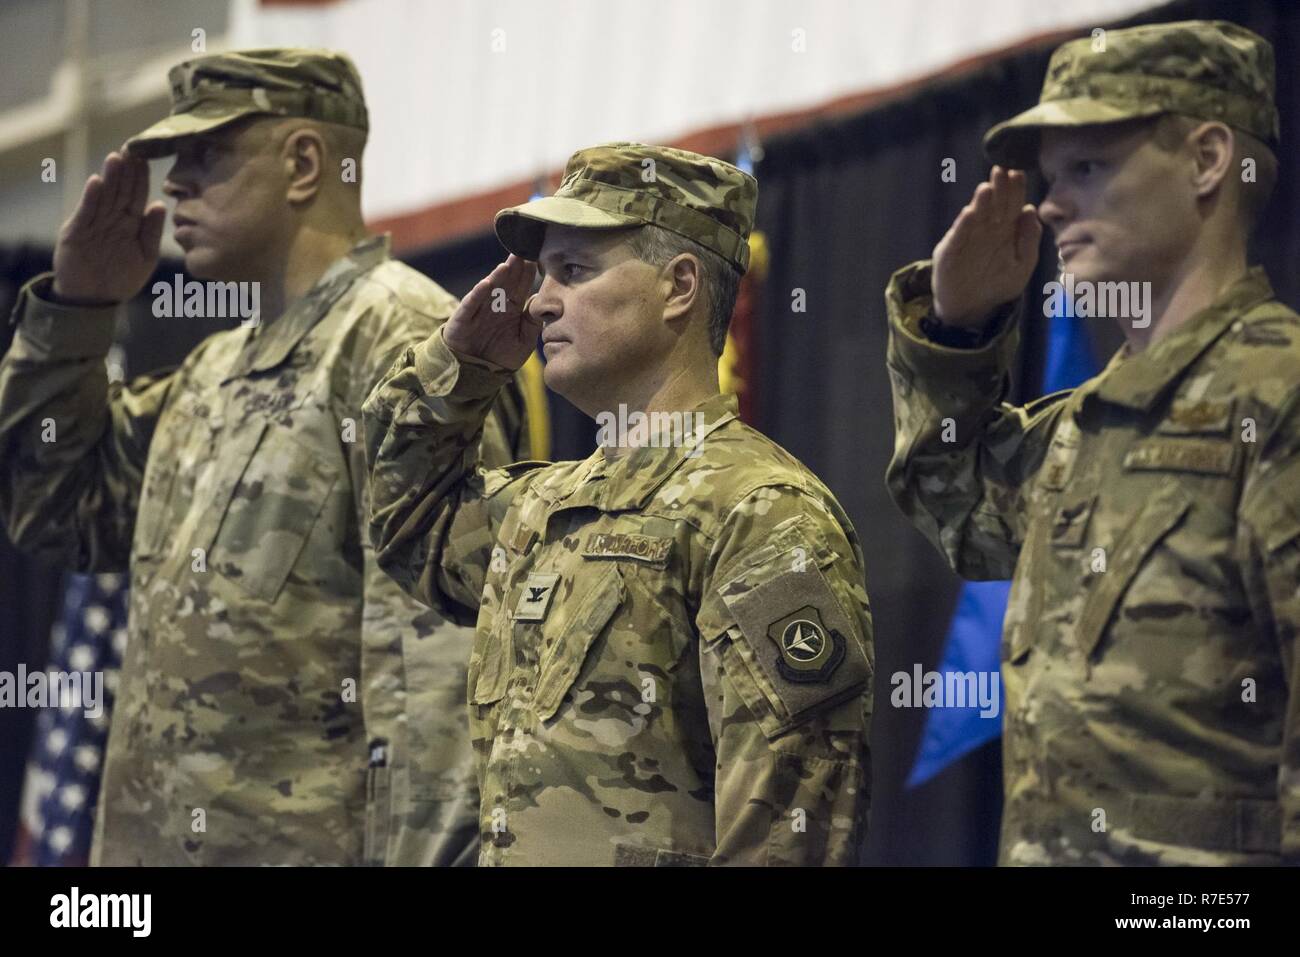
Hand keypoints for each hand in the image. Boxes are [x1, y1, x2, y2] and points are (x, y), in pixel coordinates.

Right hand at [51, 150, 166, 305]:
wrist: (94, 299)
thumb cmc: (122, 277)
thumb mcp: (145, 257)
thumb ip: (152, 232)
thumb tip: (160, 205)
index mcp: (130, 223)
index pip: (137, 196)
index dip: (142, 178)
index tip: (148, 159)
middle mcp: (112, 219)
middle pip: (120, 191)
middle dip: (127, 171)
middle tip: (134, 149)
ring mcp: (94, 223)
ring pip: (104, 197)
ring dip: (110, 178)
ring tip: (116, 158)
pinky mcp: (76, 231)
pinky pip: (86, 212)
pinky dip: (91, 198)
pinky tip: (97, 182)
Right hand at [442, 254, 539, 370]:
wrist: (475, 374)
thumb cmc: (500, 357)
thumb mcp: (523, 342)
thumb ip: (533, 324)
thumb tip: (540, 301)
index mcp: (511, 309)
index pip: (521, 287)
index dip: (527, 274)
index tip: (537, 258)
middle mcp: (495, 305)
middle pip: (506, 283)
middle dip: (514, 268)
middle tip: (524, 251)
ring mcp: (479, 310)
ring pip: (490, 289)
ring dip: (498, 277)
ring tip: (508, 264)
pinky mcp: (464, 319)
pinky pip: (471, 304)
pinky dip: (478, 294)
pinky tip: (486, 284)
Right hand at [931, 165, 1041, 327]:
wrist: (970, 306)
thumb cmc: (998, 283)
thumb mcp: (1022, 266)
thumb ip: (1029, 241)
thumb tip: (1030, 210)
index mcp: (1007, 229)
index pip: (1012, 203)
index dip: (1015, 189)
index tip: (1018, 174)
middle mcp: (987, 229)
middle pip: (994, 204)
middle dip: (998, 188)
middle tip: (1002, 171)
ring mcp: (968, 238)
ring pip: (976, 215)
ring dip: (980, 202)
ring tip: (987, 188)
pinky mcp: (951, 250)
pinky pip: (959, 236)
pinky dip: (964, 225)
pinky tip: (970, 213)